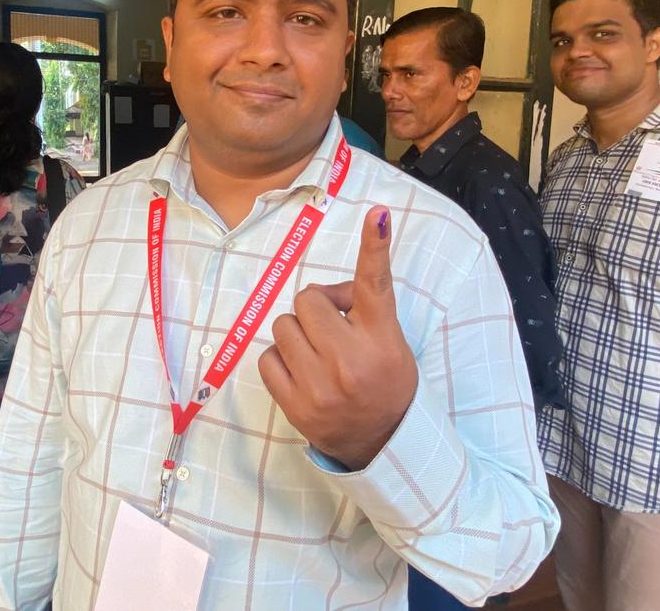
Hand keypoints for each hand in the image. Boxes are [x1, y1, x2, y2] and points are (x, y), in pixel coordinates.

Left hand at [258, 206, 417, 470]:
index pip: (376, 284)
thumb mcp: (391, 342)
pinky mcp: (296, 405)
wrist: (383, 443)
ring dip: (297, 334)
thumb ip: (362, 309)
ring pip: (283, 326)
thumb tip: (329, 291)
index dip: (376, 247)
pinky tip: (302, 374)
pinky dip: (281, 361)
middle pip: (308, 299)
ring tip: (318, 355)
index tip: (376, 215)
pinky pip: (267, 358)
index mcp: (382, 339)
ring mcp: (321, 385)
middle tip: (334, 331)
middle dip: (316, 310)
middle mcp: (352, 359)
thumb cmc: (386, 382)